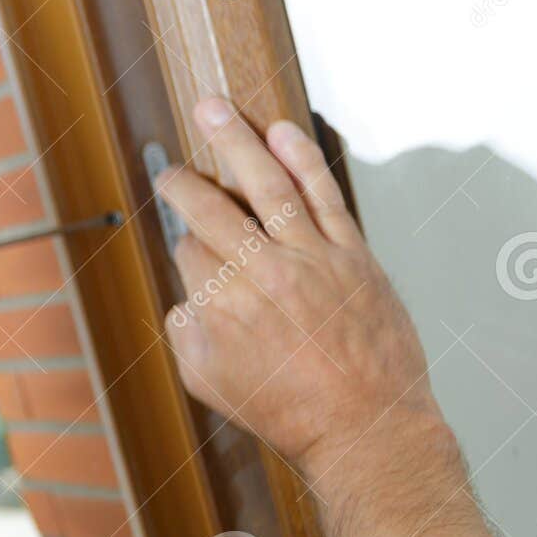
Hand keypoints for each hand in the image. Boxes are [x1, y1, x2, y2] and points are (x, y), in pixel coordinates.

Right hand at [158, 98, 501, 536]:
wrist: (365, 428)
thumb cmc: (287, 412)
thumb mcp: (209, 384)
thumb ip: (187, 335)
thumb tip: (184, 298)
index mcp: (219, 307)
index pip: (188, 252)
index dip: (181, 242)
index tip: (181, 233)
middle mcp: (260, 274)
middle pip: (211, 209)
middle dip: (184, 181)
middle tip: (171, 164)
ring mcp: (309, 259)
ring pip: (265, 184)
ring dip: (234, 141)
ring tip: (213, 108)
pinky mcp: (352, 254)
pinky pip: (323, 195)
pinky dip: (302, 158)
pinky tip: (281, 132)